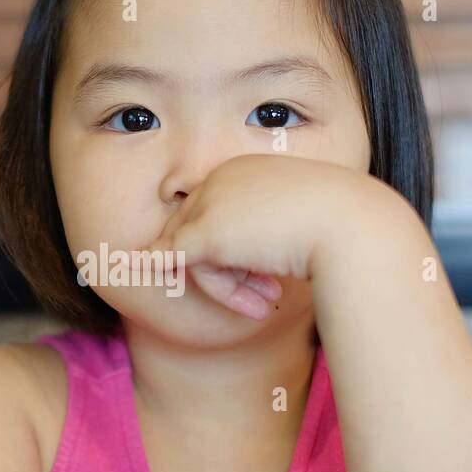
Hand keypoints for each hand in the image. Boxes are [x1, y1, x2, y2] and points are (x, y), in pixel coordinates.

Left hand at [139, 154, 355, 318]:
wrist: (354, 225)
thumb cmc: (343, 226)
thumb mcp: (301, 223)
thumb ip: (268, 230)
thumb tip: (252, 249)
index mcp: (246, 168)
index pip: (217, 215)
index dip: (231, 256)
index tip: (265, 285)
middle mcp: (224, 176)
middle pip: (199, 232)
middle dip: (226, 276)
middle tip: (265, 302)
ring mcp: (212, 202)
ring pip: (194, 253)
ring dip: (225, 287)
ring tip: (265, 301)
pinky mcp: (206, 233)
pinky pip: (167, 256)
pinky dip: (142, 264)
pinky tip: (117, 268)